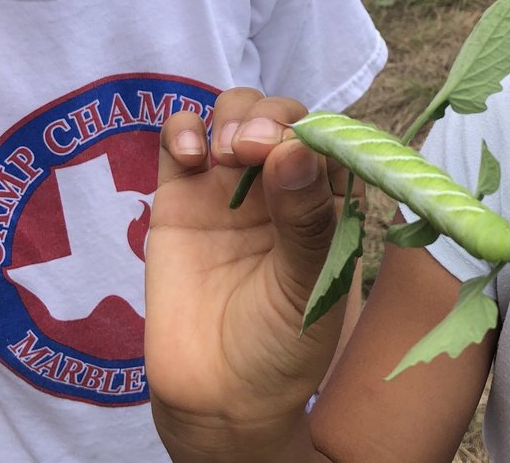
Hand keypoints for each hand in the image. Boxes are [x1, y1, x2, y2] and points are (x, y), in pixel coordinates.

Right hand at [144, 88, 345, 459]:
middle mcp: (282, 182)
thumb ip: (306, 219)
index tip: (292, 146)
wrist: (218, 396)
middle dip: (269, 117)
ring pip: (234, 112)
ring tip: (225, 153)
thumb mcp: (309, 286)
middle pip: (280, 115)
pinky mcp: (181, 193)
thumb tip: (296, 149)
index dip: (313, 129)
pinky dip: (183, 128)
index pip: (329, 136)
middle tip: (251, 148)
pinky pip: (180, 137)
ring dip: (232, 114)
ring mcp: (230, 185)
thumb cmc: (283, 345)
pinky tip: (192, 156)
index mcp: (328, 198)